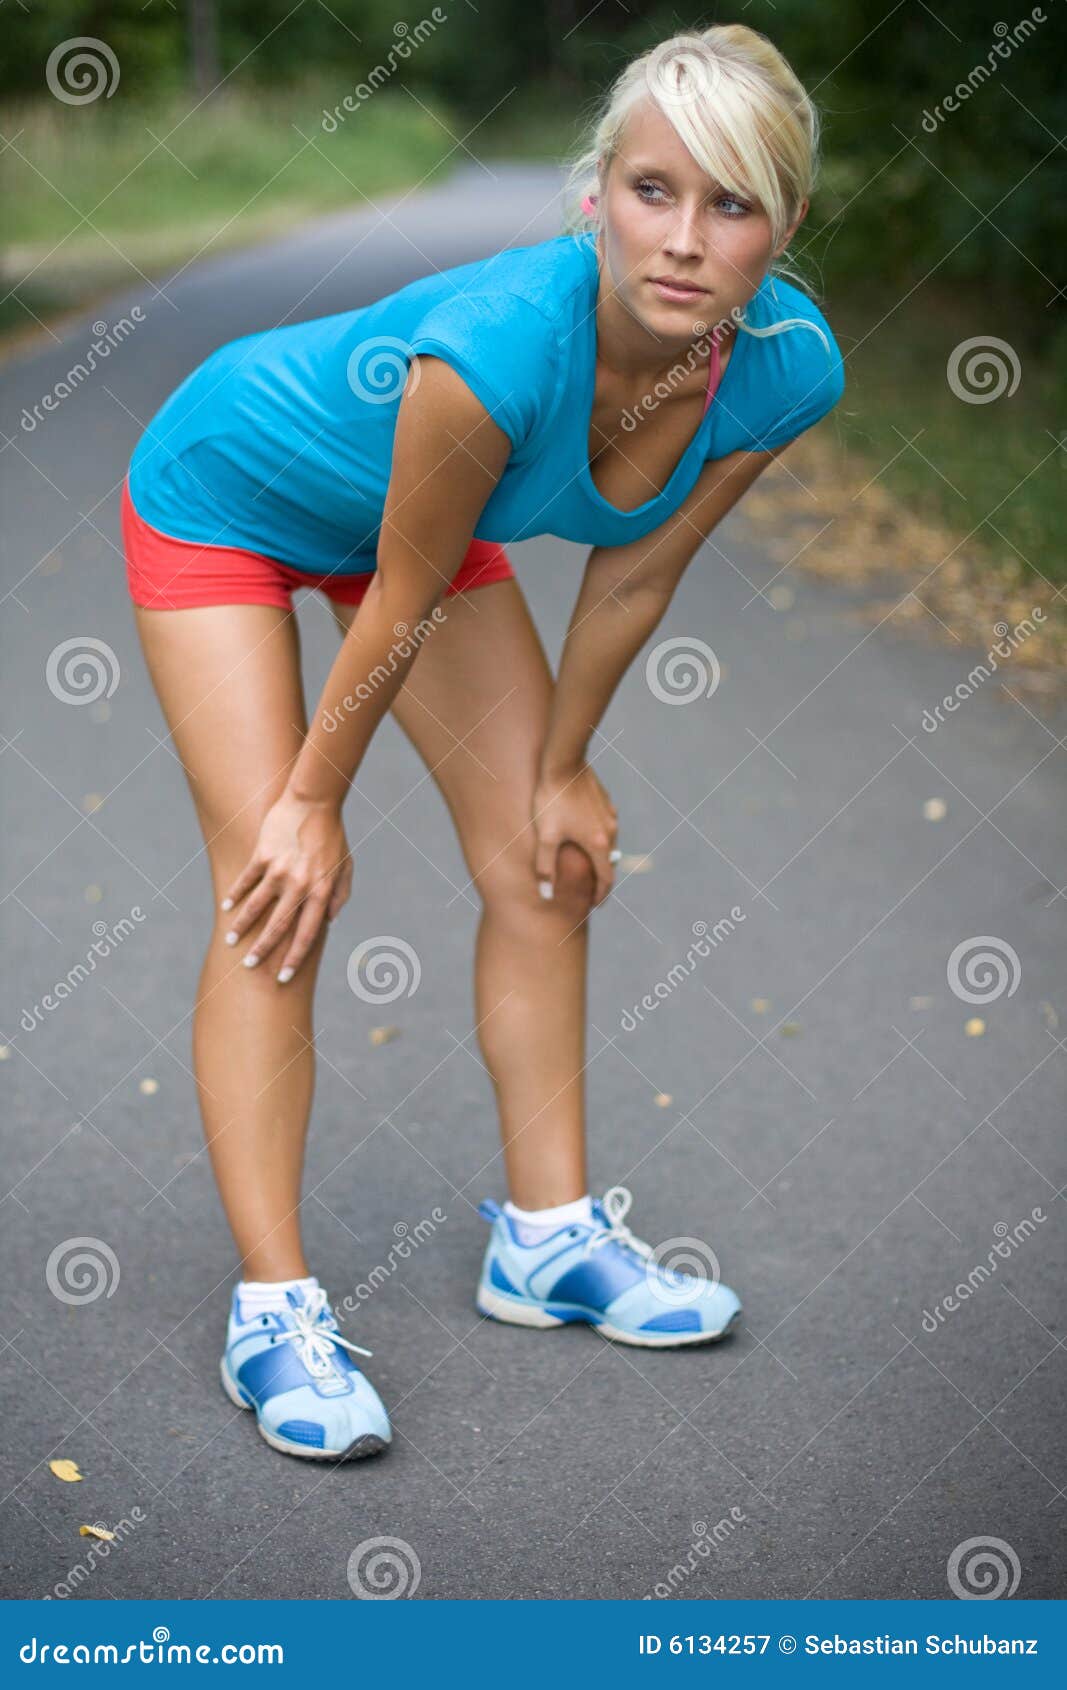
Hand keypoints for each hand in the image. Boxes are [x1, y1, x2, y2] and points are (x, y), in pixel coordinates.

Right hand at [219, 789, 352, 981]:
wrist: (315, 801)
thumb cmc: (333, 836)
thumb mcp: (346, 867)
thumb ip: (341, 895)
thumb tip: (330, 922)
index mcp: (322, 891)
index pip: (308, 934)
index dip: (295, 958)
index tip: (284, 978)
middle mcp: (300, 884)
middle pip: (279, 926)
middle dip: (263, 950)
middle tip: (249, 966)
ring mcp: (280, 869)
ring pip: (257, 906)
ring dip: (242, 925)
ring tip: (231, 940)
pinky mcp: (263, 854)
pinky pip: (247, 880)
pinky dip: (236, 894)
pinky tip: (227, 905)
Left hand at [532, 761, 618, 906]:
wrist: (563, 762)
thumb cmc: (551, 800)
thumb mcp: (546, 837)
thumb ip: (546, 868)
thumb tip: (546, 896)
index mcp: (598, 844)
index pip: (605, 878)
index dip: (600, 895)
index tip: (595, 906)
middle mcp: (610, 831)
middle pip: (609, 862)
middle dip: (600, 878)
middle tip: (590, 890)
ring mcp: (610, 815)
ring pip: (608, 843)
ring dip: (599, 857)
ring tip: (586, 864)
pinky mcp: (606, 802)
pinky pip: (605, 827)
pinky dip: (598, 838)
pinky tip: (584, 835)